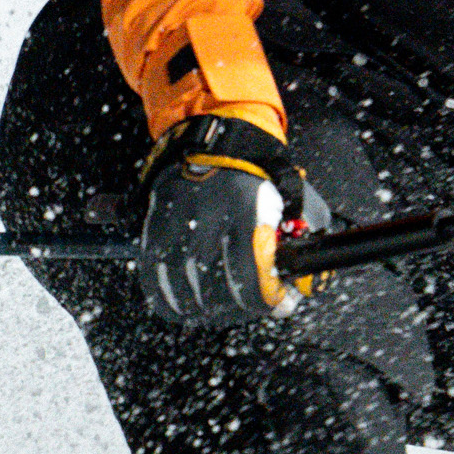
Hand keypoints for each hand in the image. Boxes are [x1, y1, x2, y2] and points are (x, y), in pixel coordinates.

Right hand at [137, 114, 313, 323]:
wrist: (217, 144)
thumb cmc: (258, 177)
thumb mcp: (289, 202)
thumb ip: (296, 244)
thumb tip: (299, 288)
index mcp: (244, 208)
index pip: (250, 273)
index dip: (265, 299)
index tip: (279, 304)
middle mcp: (206, 216)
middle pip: (213, 285)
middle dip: (238, 308)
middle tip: (251, 307)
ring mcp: (176, 222)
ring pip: (181, 286)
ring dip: (204, 310)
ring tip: (222, 309)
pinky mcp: (155, 227)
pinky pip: (154, 276)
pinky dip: (168, 299)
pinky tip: (185, 306)